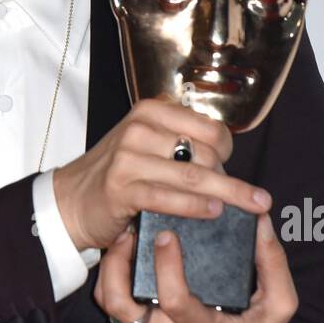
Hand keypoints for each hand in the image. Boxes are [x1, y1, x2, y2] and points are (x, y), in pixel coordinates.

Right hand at [51, 95, 270, 252]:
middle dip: (226, 177)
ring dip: (227, 193)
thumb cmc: (118, 173)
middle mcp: (140, 128)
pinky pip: (169, 197)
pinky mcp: (122, 188)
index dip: (227, 150)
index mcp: (151, 110)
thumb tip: (226, 160)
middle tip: (235, 197)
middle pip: (205, 153)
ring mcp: (128, 157)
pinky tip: (214, 212)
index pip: (210, 128)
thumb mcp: (147, 142)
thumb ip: (180, 139)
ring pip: (193, 176)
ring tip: (251, 206)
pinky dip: (195, 206)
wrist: (72, 200)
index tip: (229, 167)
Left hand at [94, 211, 296, 322]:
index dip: (166, 266)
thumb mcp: (279, 306)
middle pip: (126, 304)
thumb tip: (260, 221)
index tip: (166, 235)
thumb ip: (273, 263)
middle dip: (121, 263)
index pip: (174, 300)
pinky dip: (110, 282)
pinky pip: (114, 311)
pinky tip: (122, 257)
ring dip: (109, 272)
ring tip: (122, 240)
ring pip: (112, 307)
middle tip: (132, 229)